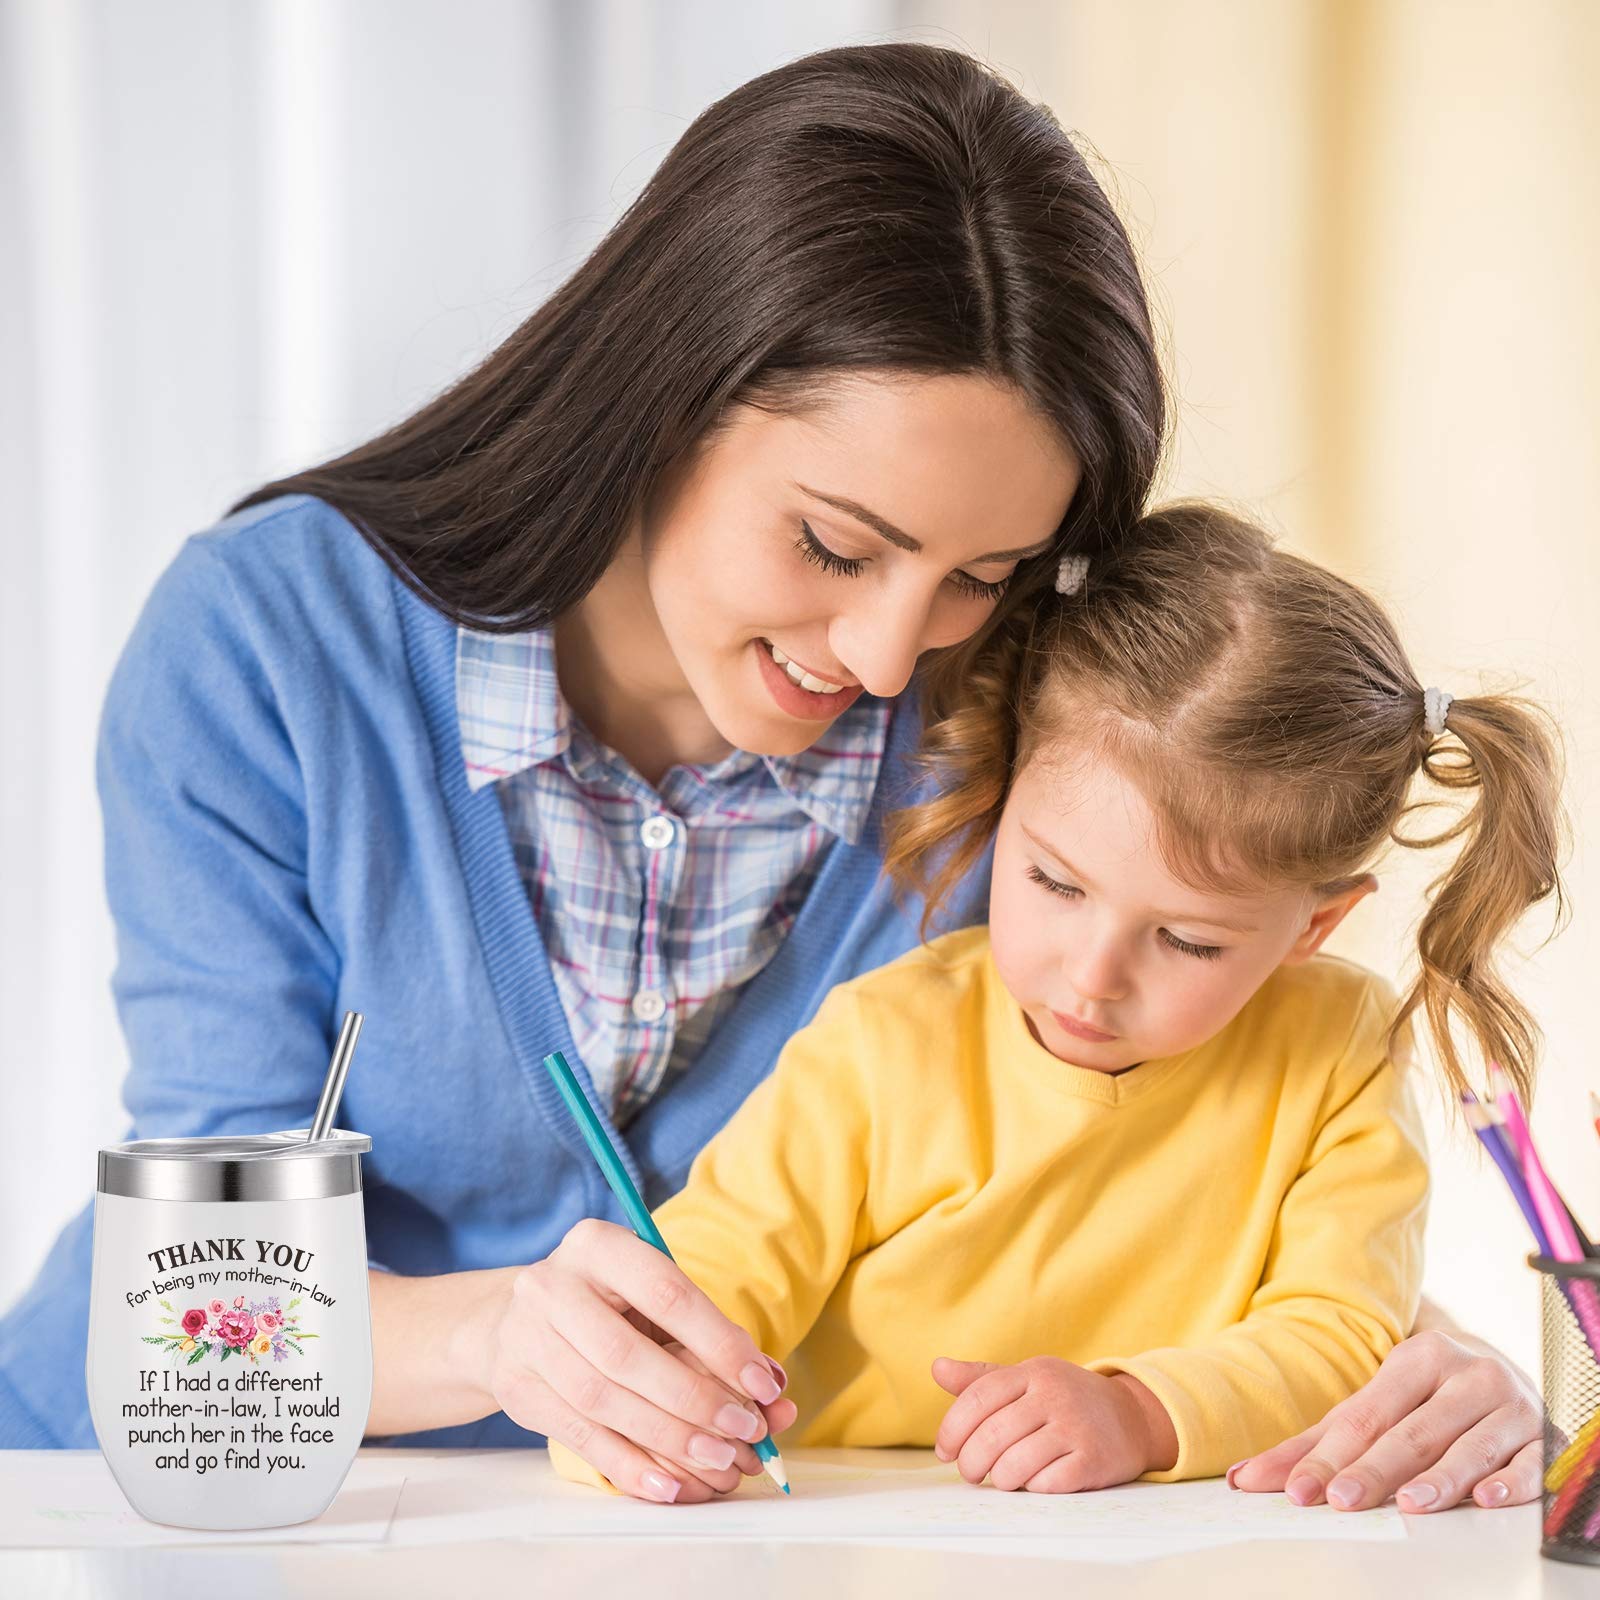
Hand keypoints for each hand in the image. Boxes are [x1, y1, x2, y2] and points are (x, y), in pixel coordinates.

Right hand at [474, 1219, 796, 1503]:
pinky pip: (578, 1436)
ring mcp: (525, 1338)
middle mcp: (552, 1286)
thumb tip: (770, 1386)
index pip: (666, 1293)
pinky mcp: (517, 1389)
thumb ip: (710, 1334)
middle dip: (693, 1399)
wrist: (515, 1319)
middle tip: (744, 1430)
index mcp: (597, 1245)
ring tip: (718, 1459)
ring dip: (667, 1437)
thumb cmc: (606, 1304)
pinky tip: (670, 1484)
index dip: (718, 1343)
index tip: (762, 1385)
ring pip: (602, 1400)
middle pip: (627, 1355)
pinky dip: (630, 1465)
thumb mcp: (652, 1297)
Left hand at [932, 1355, 1175, 1492]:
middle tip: (969, 1473)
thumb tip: (936, 1367)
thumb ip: (981, 1379)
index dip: (952, 1429)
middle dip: (971, 1463)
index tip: (944, 1452)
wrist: (1132, 1418)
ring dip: (1000, 1479)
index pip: (978, 1397)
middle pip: (991, 1435)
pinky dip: (1033, 1489)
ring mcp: (1076, 1427)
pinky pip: (1047, 1484)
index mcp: (1032, 1372)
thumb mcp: (1027, 1380)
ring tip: (1001, 1479)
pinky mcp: (1094, 1460)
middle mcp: (1054, 1395)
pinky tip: (1034, 1483)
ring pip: (1015, 1464)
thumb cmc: (1065, 1400)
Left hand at [1229, 1329, 1542, 1511]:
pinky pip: (1526, 1463)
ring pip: (1468, 1447)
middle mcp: (1465, 1376)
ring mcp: (1508, 1406)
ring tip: (1407, 1504)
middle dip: (1373, 1469)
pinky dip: (1508, 1483)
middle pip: (1411, 1432)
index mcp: (1418, 1358)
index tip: (1296, 1489)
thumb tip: (1246, 1475)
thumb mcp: (1379, 1402)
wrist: (1506, 1369)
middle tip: (1341, 1500)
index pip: (1363, 1416)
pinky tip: (1484, 1500)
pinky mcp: (1542, 1437)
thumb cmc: (1428, 1393)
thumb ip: (1319, 1441)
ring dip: (1438, 1479)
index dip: (1327, 1455)